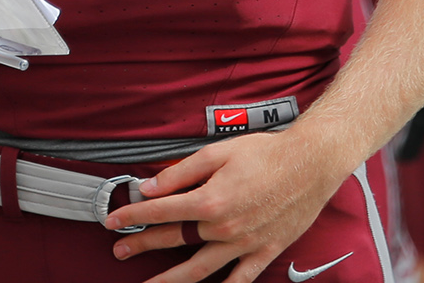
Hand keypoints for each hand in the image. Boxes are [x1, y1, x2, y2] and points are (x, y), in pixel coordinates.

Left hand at [103, 128, 347, 282]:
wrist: (311, 164)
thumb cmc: (266, 153)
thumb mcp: (216, 153)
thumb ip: (179, 172)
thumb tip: (149, 187)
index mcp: (209, 200)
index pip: (160, 211)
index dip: (132, 215)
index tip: (112, 220)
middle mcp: (223, 227)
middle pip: (174, 240)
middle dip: (143, 245)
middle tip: (120, 250)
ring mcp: (244, 243)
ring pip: (200, 269)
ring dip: (171, 278)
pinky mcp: (264, 251)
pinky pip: (240, 278)